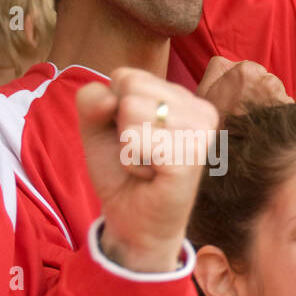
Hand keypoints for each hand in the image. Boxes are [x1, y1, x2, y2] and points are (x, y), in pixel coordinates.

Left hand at [76, 69, 217, 272]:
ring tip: (147, 163)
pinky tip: (151, 174)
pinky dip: (132, 162)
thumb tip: (113, 99)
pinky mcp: (192, 158)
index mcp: (184, 97)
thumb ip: (94, 99)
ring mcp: (201, 134)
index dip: (115, 109)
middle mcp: (201, 110)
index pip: (126, 75)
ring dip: (127, 145)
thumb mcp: (97, 127)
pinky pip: (137, 139)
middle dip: (120, 124)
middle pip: (129, 86)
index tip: (134, 137)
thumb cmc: (122, 172)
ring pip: (131, 108)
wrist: (133, 220)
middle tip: (141, 153)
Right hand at [195, 57, 292, 118]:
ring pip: (277, 94)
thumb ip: (218, 68)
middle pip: (267, 81)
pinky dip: (277, 115)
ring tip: (255, 120)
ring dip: (269, 103)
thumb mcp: (205, 89)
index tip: (239, 97)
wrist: (231, 151)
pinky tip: (265, 126)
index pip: (252, 70)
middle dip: (258, 92)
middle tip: (245, 110)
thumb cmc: (215, 121)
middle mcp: (267, 79)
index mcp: (246, 70)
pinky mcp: (290, 111)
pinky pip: (286, 108)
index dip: (245, 84)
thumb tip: (230, 62)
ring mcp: (280, 95)